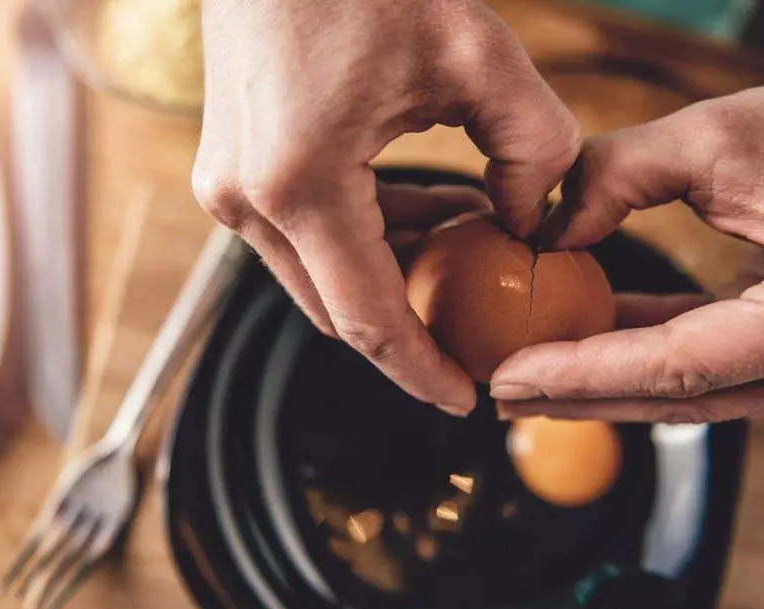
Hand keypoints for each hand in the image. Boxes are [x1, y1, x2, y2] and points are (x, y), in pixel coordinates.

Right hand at [193, 0, 579, 415]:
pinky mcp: (234, 170)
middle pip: (339, 310)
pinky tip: (427, 205)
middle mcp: (248, 202)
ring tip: (470, 240)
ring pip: (320, 278)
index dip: (421, 370)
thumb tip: (527, 222)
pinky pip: (304, 238)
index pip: (369, 319)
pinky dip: (364, 240)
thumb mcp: (479, 55)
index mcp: (301, 185)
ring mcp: (231, 188)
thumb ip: (532, 151)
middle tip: (483, 319)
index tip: (467, 398)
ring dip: (393, 274)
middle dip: (414, 325)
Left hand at [492, 50, 763, 422]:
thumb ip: (620, 173)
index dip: (586, 374)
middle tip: (502, 393)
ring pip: (700, 395)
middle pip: (685, 401)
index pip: (682, 367)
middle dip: (585, 398)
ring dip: (612, 386)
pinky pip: (720, 368)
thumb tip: (545, 232)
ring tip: (533, 378)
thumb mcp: (723, 135)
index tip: (510, 374)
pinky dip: (653, 357)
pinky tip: (594, 342)